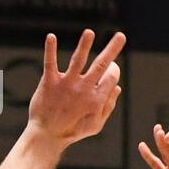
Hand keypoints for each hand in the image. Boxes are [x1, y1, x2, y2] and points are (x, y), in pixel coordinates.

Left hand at [28, 30, 123, 145]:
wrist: (47, 135)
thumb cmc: (74, 130)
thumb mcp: (96, 124)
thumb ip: (108, 106)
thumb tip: (118, 87)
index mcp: (97, 99)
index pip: (111, 78)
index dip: (114, 71)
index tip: (113, 68)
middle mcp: (84, 89)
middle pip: (101, 65)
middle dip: (112, 49)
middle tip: (121, 35)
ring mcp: (67, 85)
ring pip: (78, 61)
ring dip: (84, 45)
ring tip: (89, 32)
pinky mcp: (49, 82)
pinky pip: (50, 63)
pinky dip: (50, 49)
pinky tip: (51, 36)